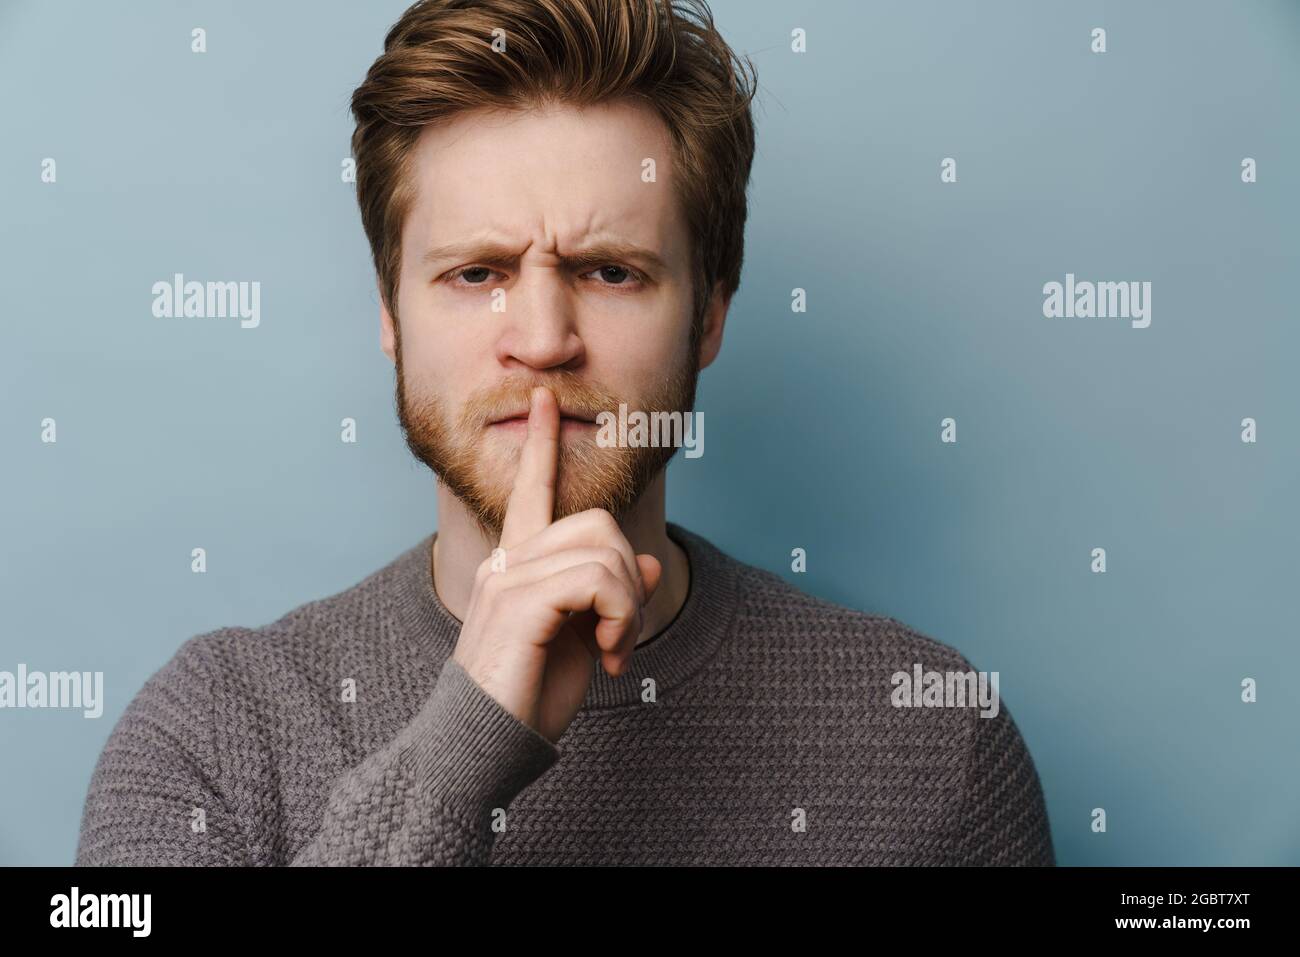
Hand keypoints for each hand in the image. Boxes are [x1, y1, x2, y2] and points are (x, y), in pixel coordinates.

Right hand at [450, 386, 662, 742]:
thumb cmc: (527, 696)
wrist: (483, 746)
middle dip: (628, 581)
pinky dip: (620, 619)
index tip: (545, 400)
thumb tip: (644, 558)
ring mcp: (509, 577)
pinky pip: (599, 580)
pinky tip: (607, 656)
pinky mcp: (519, 602)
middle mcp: (507, 560)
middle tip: (619, 637)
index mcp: (515, 564)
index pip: (531, 491)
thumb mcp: (582, 639)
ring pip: (604, 550)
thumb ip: (608, 595)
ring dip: (627, 607)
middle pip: (597, 523)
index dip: (543, 445)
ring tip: (612, 650)